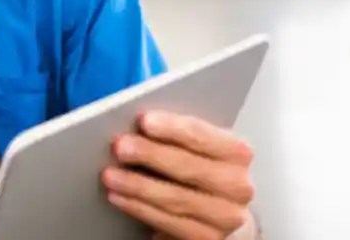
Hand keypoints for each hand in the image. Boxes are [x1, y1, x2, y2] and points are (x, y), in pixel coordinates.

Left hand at [102, 112, 255, 239]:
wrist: (223, 210)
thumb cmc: (204, 169)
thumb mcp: (200, 147)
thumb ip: (178, 135)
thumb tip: (139, 125)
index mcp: (237, 152)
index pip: (202, 135)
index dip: (171, 128)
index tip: (144, 120)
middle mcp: (238, 186)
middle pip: (189, 168)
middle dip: (150, 155)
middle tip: (120, 147)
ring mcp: (226, 217)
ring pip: (176, 199)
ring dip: (138, 186)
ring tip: (111, 175)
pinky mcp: (207, 239)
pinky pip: (169, 223)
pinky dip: (139, 209)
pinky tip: (120, 197)